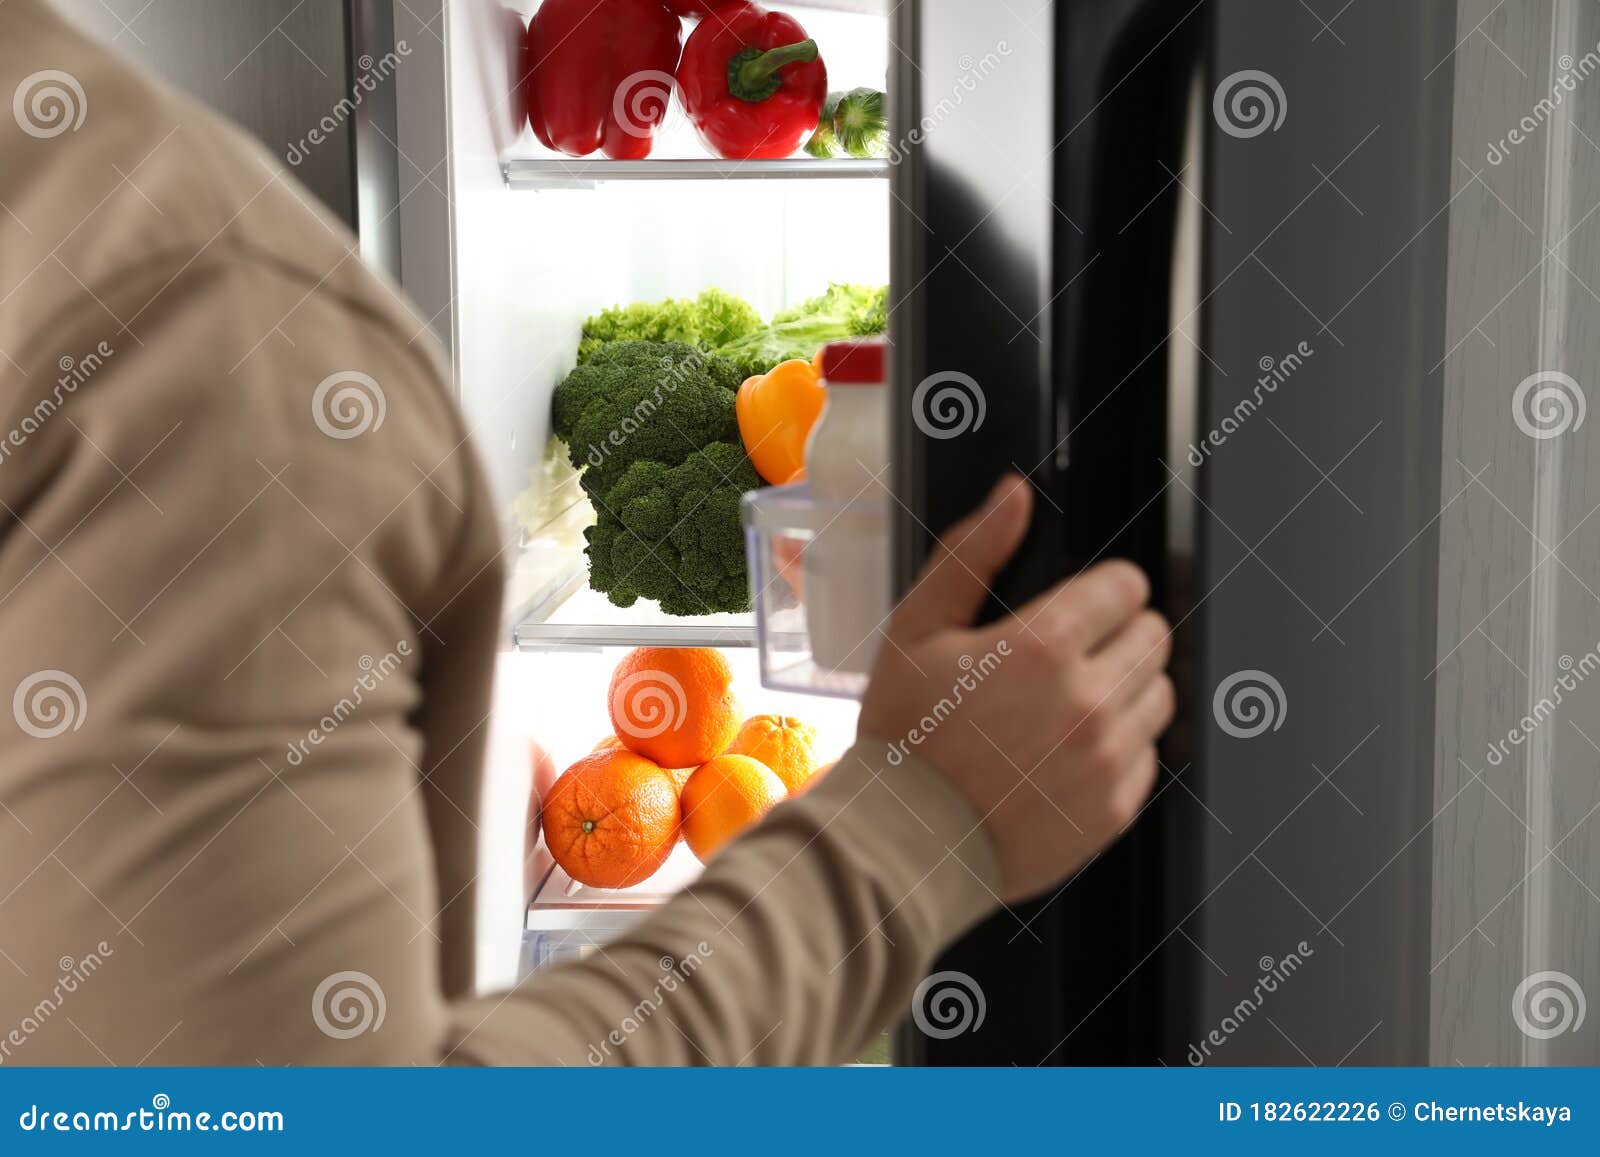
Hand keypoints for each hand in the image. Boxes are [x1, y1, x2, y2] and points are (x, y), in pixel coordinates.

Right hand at [858, 474, 1175, 901]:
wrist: (905, 841)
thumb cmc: (905, 737)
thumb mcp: (917, 630)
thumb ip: (972, 554)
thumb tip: (1013, 496)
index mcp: (1041, 647)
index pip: (1126, 587)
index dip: (1101, 591)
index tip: (1078, 609)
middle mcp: (1087, 700)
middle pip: (1154, 636)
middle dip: (1117, 637)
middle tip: (1065, 661)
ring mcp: (1107, 758)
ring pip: (1160, 694)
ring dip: (1126, 690)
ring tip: (1068, 708)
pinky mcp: (1115, 807)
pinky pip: (1149, 756)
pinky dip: (1120, 749)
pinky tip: (1067, 755)